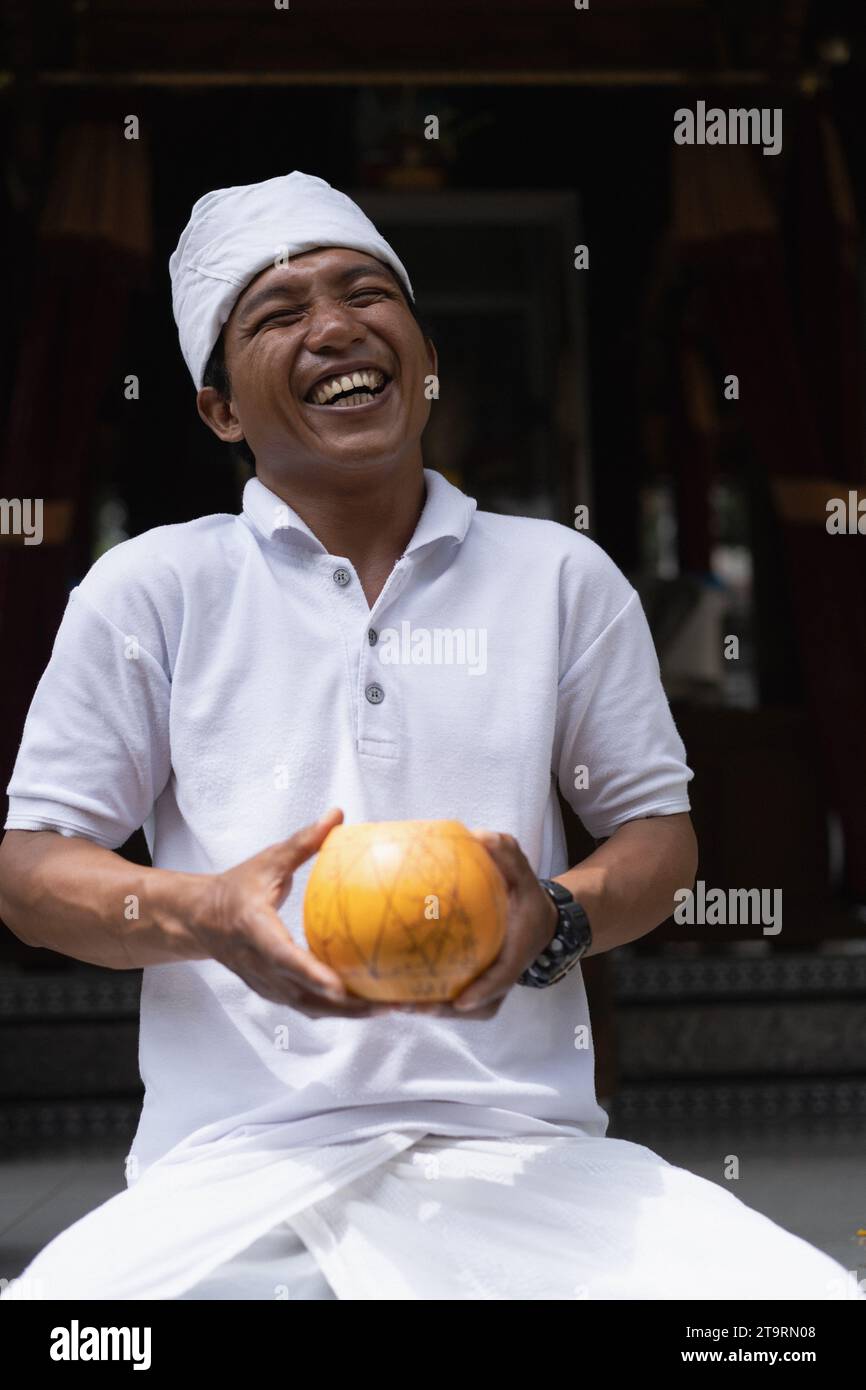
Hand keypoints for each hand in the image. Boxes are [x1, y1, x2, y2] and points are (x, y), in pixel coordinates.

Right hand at [187, 808, 395, 1019]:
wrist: (200, 920)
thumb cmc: (237, 887)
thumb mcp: (268, 861)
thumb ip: (303, 842)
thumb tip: (337, 815)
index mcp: (255, 932)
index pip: (283, 957)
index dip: (311, 974)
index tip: (339, 986)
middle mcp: (260, 966)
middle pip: (306, 996)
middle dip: (348, 1006)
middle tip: (390, 1003)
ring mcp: (266, 985)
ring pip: (312, 1008)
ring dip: (351, 1013)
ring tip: (393, 1007)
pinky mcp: (274, 993)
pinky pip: (310, 1006)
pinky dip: (340, 1010)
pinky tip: (373, 1003)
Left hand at [406, 831, 558, 1020]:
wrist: (540, 924)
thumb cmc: (526, 897)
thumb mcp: (524, 872)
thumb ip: (507, 854)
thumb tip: (480, 836)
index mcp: (517, 952)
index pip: (503, 977)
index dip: (484, 990)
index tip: (460, 1000)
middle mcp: (503, 977)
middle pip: (475, 1006)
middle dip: (443, 1010)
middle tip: (408, 1006)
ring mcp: (491, 988)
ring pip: (460, 1009)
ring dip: (429, 1009)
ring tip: (392, 1005)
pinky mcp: (477, 989)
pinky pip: (451, 998)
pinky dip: (426, 997)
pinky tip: (392, 991)